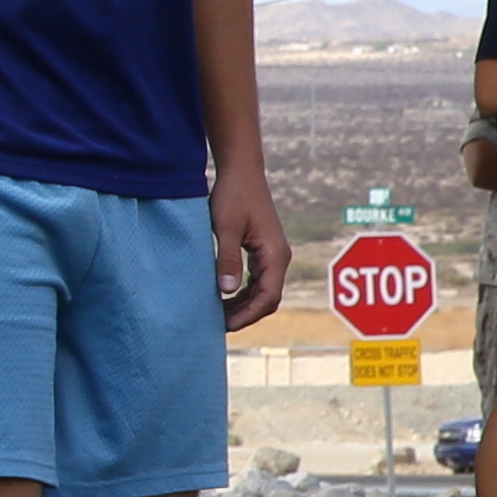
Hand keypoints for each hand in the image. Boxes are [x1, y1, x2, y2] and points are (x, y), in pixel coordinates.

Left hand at [213, 170, 289, 332]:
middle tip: (217, 324)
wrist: (242, 171)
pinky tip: (223, 296)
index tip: (225, 325)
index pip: (268, 297)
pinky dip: (243, 291)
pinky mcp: (264, 249)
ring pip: (263, 290)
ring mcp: (273, 254)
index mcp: (275, 254)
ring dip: (243, 304)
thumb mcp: (225, 228)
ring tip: (217, 314)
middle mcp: (279, 257)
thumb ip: (227, 259)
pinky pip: (257, 279)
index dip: (247, 315)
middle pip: (268, 298)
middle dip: (245, 314)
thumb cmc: (233, 195)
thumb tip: (227, 291)